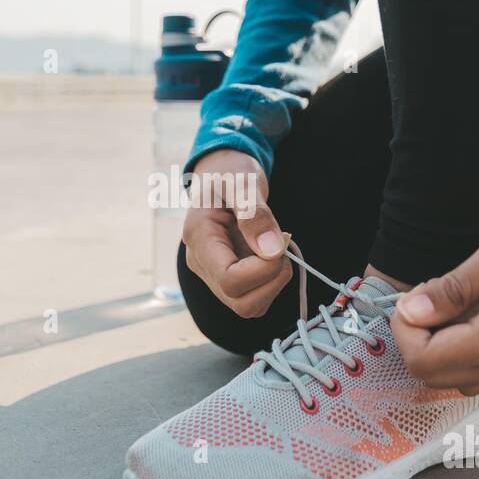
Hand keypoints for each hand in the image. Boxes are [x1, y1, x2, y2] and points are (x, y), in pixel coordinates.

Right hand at [182, 149, 291, 317]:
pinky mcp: (228, 278)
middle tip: (279, 244)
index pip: (230, 280)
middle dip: (272, 279)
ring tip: (275, 247)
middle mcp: (202, 264)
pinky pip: (254, 299)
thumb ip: (255, 213)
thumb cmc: (229, 172)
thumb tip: (272, 250)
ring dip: (274, 283)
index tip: (279, 239)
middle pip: (241, 302)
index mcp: (199, 239)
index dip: (263, 269)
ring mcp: (214, 275)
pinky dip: (271, 282)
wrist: (221, 173)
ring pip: (249, 307)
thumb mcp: (242, 181)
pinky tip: (270, 254)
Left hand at [389, 176, 478, 393]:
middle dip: (417, 341)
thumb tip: (410, 312)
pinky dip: (467, 346)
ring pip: (463, 378)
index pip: (428, 363)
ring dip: (441, 346)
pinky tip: (474, 306)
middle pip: (439, 378)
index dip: (404, 333)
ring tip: (449, 299)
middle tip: (424, 296)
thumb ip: (457, 286)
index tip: (408, 298)